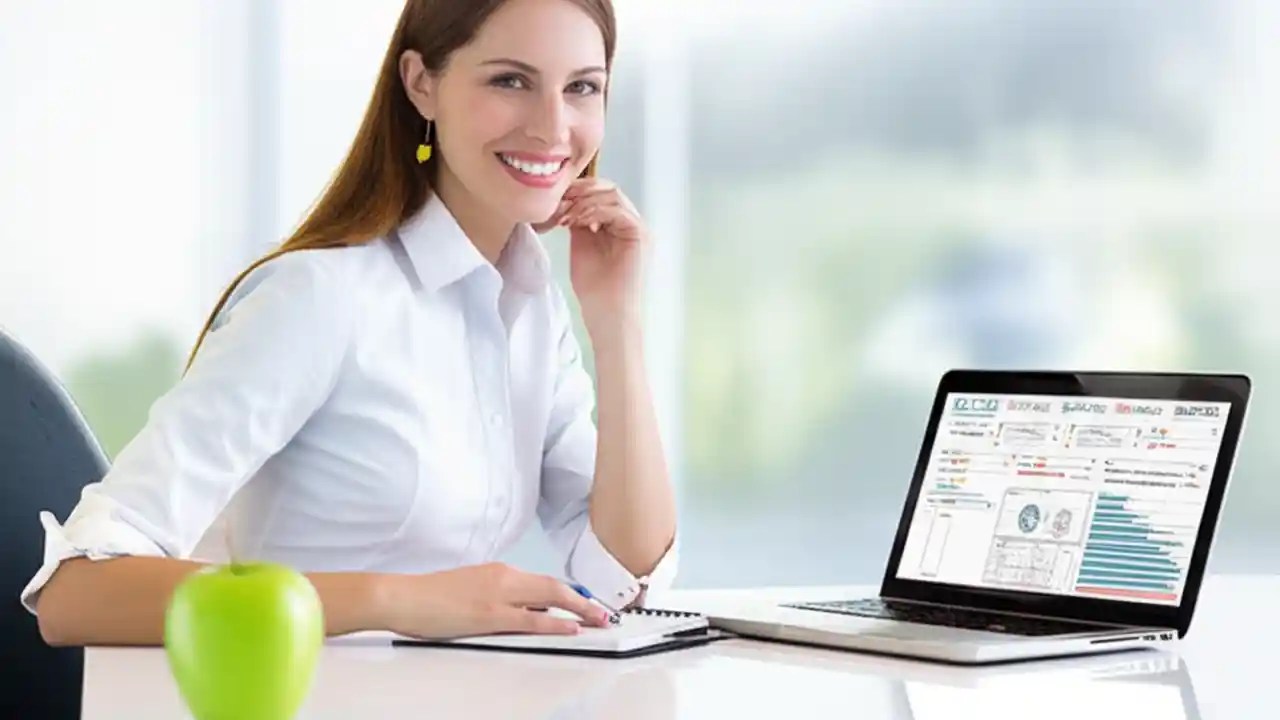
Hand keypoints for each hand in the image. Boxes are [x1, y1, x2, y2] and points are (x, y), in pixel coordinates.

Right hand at [376, 563, 611, 638]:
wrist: (403, 596)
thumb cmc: (430, 596)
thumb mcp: (472, 590)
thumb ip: (500, 597)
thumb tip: (524, 612)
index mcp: (500, 572)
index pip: (544, 582)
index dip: (570, 593)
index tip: (587, 602)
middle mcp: (504, 577)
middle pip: (554, 587)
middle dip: (583, 600)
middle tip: (603, 613)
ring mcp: (497, 594)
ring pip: (549, 598)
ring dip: (578, 609)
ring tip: (597, 620)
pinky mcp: (488, 614)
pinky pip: (530, 619)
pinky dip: (554, 623)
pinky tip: (570, 627)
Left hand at [536, 178, 647, 335]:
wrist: (607, 312)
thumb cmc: (595, 288)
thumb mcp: (580, 244)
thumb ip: (579, 221)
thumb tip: (567, 200)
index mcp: (617, 224)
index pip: (600, 193)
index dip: (577, 190)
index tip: (555, 198)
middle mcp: (630, 222)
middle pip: (608, 188)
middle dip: (580, 191)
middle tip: (560, 201)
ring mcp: (638, 227)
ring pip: (613, 195)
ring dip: (585, 201)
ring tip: (567, 216)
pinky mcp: (641, 235)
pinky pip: (618, 210)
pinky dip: (595, 211)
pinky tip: (579, 222)